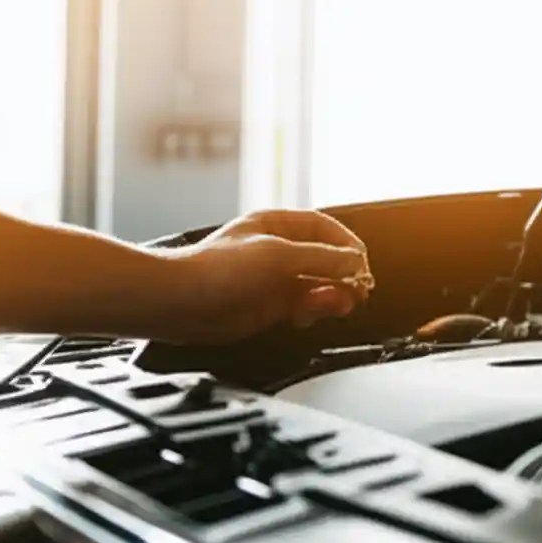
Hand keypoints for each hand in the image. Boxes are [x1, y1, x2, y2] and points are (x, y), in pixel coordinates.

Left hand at [156, 209, 372, 343]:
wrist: (179, 302)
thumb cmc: (219, 269)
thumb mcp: (279, 256)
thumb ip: (322, 259)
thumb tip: (356, 262)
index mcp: (277, 226)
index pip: (325, 229)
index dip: (346, 244)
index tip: (362, 264)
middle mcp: (279, 250)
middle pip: (325, 259)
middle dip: (343, 274)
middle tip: (358, 291)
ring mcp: (275, 280)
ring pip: (318, 286)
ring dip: (331, 296)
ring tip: (337, 305)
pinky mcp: (270, 307)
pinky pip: (304, 307)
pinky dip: (313, 312)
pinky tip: (308, 317)